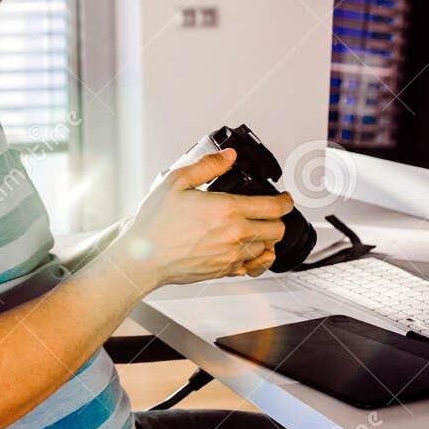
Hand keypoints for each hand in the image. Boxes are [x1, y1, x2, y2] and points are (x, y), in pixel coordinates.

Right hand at [118, 149, 291, 286]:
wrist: (143, 258)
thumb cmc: (155, 224)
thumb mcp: (175, 182)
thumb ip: (207, 166)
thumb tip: (227, 157)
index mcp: (227, 210)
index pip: (275, 207)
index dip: (285, 200)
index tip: (283, 198)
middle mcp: (235, 236)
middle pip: (278, 230)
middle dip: (278, 219)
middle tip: (270, 212)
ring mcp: (231, 256)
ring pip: (267, 249)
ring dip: (266, 238)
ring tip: (256, 230)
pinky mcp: (224, 272)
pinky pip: (253, 268)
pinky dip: (256, 259)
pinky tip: (247, 250)